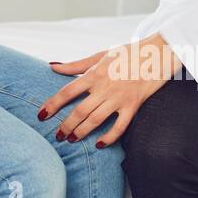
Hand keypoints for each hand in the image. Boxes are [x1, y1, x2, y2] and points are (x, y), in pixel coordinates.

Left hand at [37, 34, 181, 146]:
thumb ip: (75, 65)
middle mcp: (105, 88)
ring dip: (81, 132)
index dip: (53, 104)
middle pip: (80, 111)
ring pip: (96, 120)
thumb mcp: (99, 56)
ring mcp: (119, 98)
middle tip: (57, 136)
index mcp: (94, 74)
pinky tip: (99, 145)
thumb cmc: (126, 53)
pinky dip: (108, 138)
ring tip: (71, 140)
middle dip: (66, 125)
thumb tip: (52, 66)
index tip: (41, 115)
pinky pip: (119, 127)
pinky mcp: (133, 106)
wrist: (156, 54)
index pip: (67, 92)